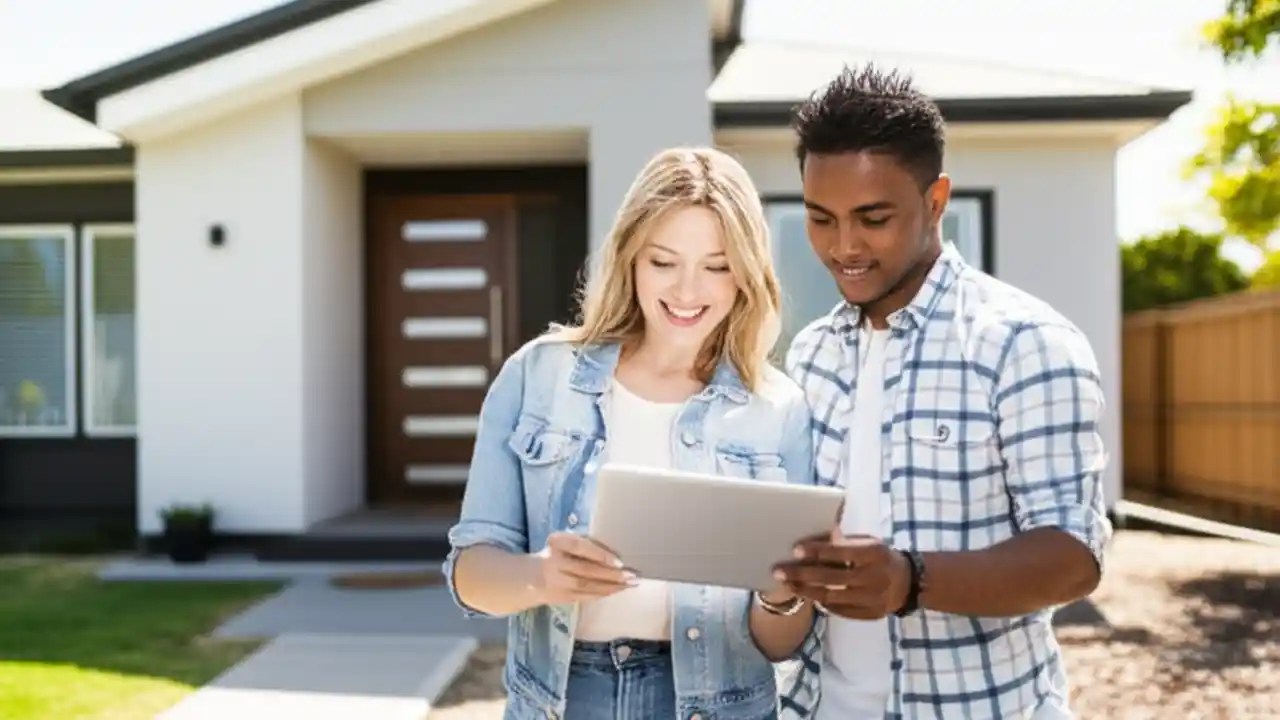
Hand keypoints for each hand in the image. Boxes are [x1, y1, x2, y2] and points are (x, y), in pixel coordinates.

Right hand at [533, 532, 635, 604]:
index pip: (579, 547)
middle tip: (632, 576)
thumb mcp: (563, 542)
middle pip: (586, 570)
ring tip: (629, 585)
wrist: (528, 577)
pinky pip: (585, 596)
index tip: (619, 561)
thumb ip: (582, 543)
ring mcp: (556, 583)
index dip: (599, 554)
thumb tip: (615, 548)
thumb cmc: (555, 553)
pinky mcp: (561, 598)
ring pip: (587, 586)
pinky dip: (602, 594)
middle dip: (611, 575)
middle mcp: (554, 563)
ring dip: (611, 586)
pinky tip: (616, 591)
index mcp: (556, 542)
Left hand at [774, 528, 911, 619]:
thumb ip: (845, 542)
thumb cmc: (880, 556)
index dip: (818, 551)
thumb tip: (815, 538)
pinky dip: (821, 603)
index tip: (795, 549)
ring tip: (787, 585)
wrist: (908, 583)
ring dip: (806, 591)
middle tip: (778, 571)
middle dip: (802, 574)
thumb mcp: (868, 542)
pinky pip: (839, 610)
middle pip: (832, 578)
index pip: (842, 552)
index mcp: (875, 554)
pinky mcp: (870, 614)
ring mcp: (873, 599)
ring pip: (832, 597)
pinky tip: (806, 595)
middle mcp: (874, 577)